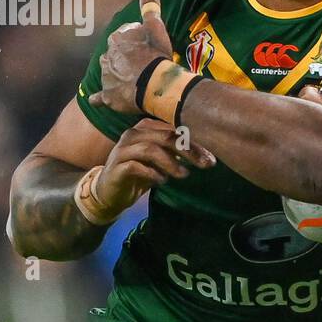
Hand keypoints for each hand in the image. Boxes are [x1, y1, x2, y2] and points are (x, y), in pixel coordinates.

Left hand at [89, 0, 175, 114]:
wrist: (156, 85)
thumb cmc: (158, 56)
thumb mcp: (156, 28)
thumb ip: (150, 6)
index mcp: (117, 39)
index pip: (124, 36)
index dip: (137, 42)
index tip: (148, 48)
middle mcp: (107, 56)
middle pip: (115, 54)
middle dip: (125, 58)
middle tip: (142, 65)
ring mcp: (106, 77)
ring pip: (108, 72)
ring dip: (116, 75)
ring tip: (132, 81)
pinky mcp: (108, 96)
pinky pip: (100, 97)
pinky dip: (100, 98)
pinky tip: (100, 100)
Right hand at [94, 118, 216, 213]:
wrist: (110, 192)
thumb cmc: (140, 173)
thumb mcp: (162, 162)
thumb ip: (178, 154)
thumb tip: (206, 155)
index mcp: (146, 128)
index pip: (174, 130)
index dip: (195, 143)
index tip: (211, 158)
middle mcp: (133, 134)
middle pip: (165, 136)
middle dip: (188, 150)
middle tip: (204, 164)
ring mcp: (123, 149)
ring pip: (150, 149)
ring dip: (171, 163)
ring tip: (184, 175)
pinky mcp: (116, 166)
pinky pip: (136, 166)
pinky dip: (152, 173)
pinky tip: (162, 181)